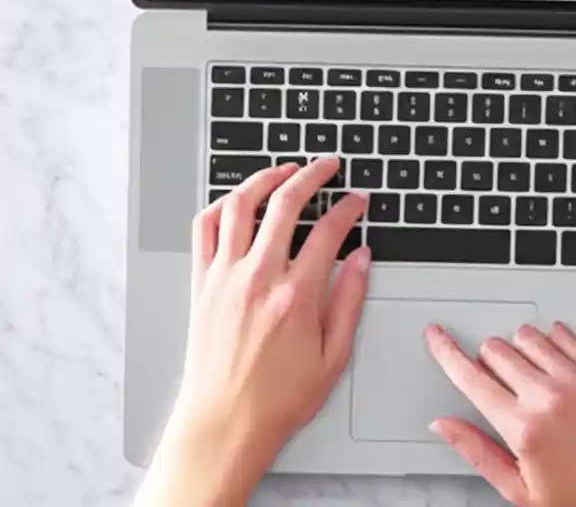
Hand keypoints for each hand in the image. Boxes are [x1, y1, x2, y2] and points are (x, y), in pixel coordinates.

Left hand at [134, 158, 370, 506]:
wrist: (224, 422)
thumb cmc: (278, 398)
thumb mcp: (334, 356)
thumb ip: (350, 301)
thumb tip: (361, 259)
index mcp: (296, 297)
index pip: (329, 231)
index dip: (349, 208)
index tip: (358, 201)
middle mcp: (258, 279)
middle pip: (285, 203)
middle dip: (312, 175)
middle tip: (327, 166)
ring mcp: (225, 278)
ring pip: (240, 205)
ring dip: (265, 179)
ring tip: (285, 170)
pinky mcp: (202, 284)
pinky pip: (205, 228)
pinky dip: (222, 205)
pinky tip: (238, 200)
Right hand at [426, 323, 575, 506]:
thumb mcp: (522, 492)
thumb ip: (478, 452)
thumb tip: (445, 426)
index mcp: (524, 429)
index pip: (470, 376)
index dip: (446, 351)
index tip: (436, 336)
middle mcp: (552, 396)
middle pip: (497, 350)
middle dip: (487, 360)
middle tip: (496, 383)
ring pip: (530, 336)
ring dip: (519, 348)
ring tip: (529, 377)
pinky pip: (569, 334)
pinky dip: (554, 340)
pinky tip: (556, 361)